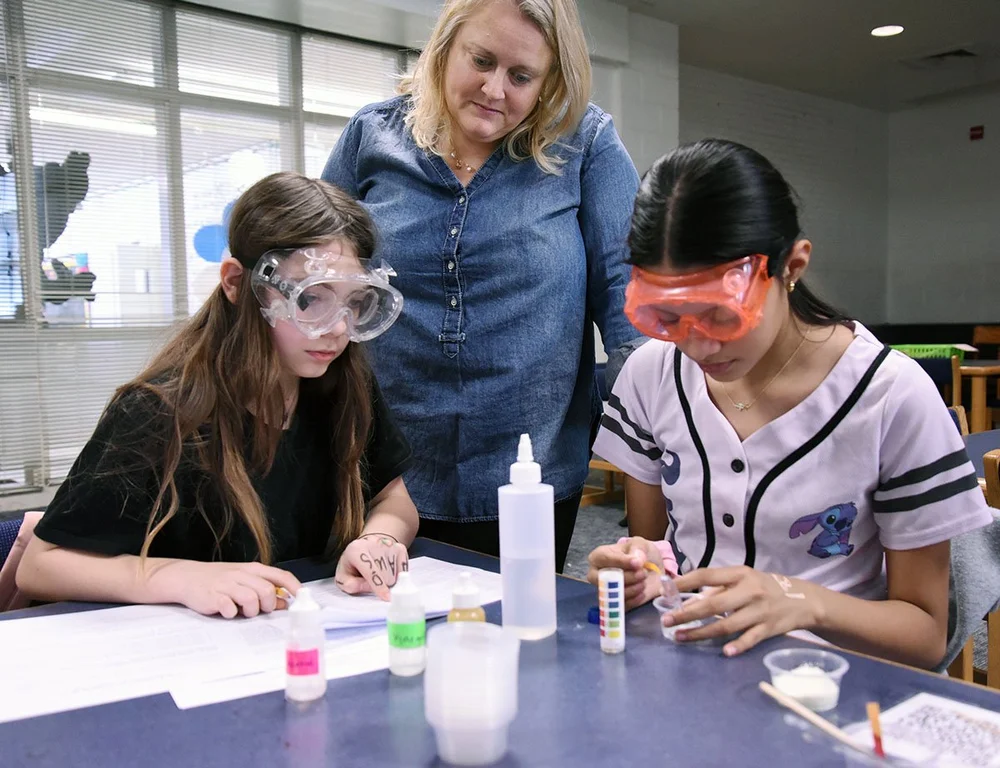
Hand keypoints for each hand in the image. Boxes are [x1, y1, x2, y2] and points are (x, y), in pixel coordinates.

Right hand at [154, 561, 300, 618]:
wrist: (186, 577)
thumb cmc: (219, 580)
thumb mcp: (244, 581)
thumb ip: (264, 590)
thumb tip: (285, 602)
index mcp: (252, 569)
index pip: (280, 575)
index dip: (294, 586)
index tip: (302, 598)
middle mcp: (241, 574)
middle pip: (267, 590)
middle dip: (269, 604)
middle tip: (261, 609)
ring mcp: (226, 584)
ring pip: (251, 599)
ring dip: (251, 611)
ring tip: (243, 611)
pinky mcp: (213, 596)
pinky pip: (230, 607)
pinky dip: (232, 613)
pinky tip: (228, 611)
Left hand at [335, 533, 407, 600]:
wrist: (366, 546)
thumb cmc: (353, 564)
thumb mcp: (343, 576)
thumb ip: (351, 585)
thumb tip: (369, 588)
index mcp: (356, 550)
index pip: (370, 570)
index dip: (378, 585)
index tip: (387, 596)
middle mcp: (374, 544)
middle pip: (385, 575)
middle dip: (382, 585)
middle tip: (372, 581)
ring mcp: (389, 545)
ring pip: (395, 574)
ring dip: (388, 580)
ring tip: (378, 573)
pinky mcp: (399, 548)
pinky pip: (403, 570)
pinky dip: (397, 575)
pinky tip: (388, 570)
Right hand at [586, 536, 663, 609]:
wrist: (651, 569)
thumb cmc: (639, 554)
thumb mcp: (640, 544)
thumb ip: (638, 548)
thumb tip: (636, 560)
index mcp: (599, 556)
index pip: (604, 559)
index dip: (621, 561)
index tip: (637, 563)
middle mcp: (597, 575)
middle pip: (605, 580)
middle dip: (627, 577)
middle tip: (643, 573)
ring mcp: (605, 591)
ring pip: (614, 594)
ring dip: (633, 588)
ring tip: (644, 581)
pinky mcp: (616, 604)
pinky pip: (622, 606)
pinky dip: (635, 599)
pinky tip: (642, 592)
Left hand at [668, 567, 818, 656]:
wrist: (804, 600)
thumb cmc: (765, 587)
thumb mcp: (743, 580)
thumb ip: (719, 589)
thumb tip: (690, 602)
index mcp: (740, 574)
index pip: (707, 575)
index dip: (685, 582)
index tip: (667, 589)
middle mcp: (749, 591)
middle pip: (713, 604)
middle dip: (687, 614)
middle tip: (667, 621)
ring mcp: (760, 611)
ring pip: (727, 625)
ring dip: (701, 632)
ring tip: (681, 637)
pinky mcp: (769, 629)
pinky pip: (750, 639)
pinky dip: (737, 646)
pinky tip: (723, 652)